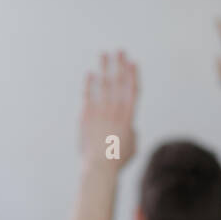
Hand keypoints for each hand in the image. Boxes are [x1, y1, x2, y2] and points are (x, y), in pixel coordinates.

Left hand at [80, 51, 137, 168]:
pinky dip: (89, 84)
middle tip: (120, 51)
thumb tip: (131, 128)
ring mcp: (101, 113)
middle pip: (119, 83)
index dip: (133, 75)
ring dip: (105, 68)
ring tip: (104, 54)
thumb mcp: (133, 147)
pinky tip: (90, 74)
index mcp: (129, 117)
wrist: (99, 168)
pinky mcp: (87, 117)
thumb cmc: (117, 161)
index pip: (133, 90)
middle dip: (120, 65)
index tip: (133, 63)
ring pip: (104, 85)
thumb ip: (133, 133)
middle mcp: (115, 111)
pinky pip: (88, 96)